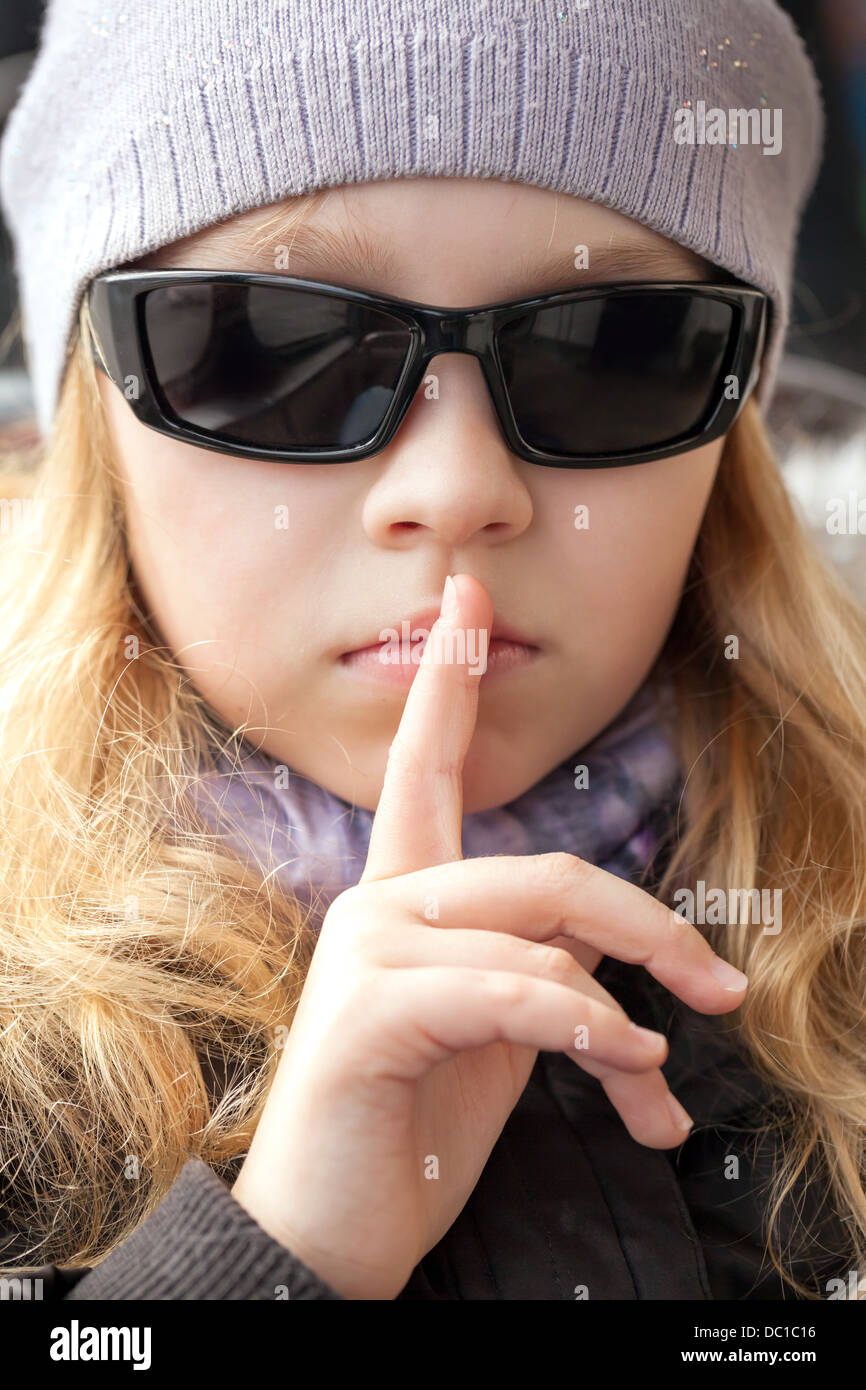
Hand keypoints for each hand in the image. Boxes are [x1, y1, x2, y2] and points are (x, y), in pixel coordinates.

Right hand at [231, 573, 747, 1298]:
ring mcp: (366, 952)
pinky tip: (628, 1075)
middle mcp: (380, 904)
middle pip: (546, 872)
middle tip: (718, 991)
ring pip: (540, 937)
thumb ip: (545, 976)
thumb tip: (636, 995)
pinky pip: (513, 995)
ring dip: (620, 1016)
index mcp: (405, 896)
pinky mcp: (369, 1013)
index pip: (428, 767)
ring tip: (651, 1087)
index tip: (466, 595)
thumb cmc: (411, 1121)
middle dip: (649, 928)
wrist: (334, 1229)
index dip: (449, 677)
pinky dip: (589, 1035)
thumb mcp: (495, 1036)